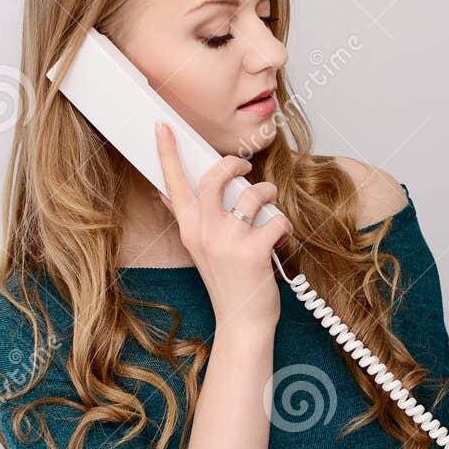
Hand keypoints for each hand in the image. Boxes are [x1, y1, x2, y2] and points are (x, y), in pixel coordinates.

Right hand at [154, 122, 291, 332]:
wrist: (242, 321)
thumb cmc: (226, 282)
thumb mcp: (198, 250)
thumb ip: (188, 220)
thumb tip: (165, 193)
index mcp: (189, 229)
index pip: (174, 183)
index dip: (168, 153)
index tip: (163, 127)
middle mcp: (205, 232)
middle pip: (215, 177)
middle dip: (235, 164)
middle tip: (246, 168)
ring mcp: (228, 241)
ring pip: (253, 194)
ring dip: (269, 194)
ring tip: (270, 208)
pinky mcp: (254, 251)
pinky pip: (277, 220)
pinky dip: (285, 225)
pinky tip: (281, 236)